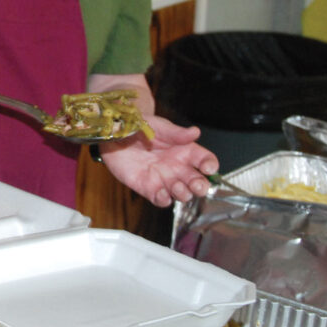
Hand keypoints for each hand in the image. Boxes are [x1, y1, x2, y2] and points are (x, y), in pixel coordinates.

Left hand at [97, 115, 218, 206]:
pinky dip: (163, 199)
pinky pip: (161, 199)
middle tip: (197, 185)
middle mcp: (178, 167)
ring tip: (177, 186)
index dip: (210, 165)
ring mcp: (164, 179)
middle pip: (197, 182)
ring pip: (182, 194)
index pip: (205, 160)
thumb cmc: (141, 127)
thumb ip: (176, 133)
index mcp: (185, 151)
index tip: (208, 168)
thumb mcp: (158, 126)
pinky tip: (161, 193)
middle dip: (201, 186)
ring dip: (183, 194)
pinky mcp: (148, 187)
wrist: (116, 134)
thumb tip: (195, 132)